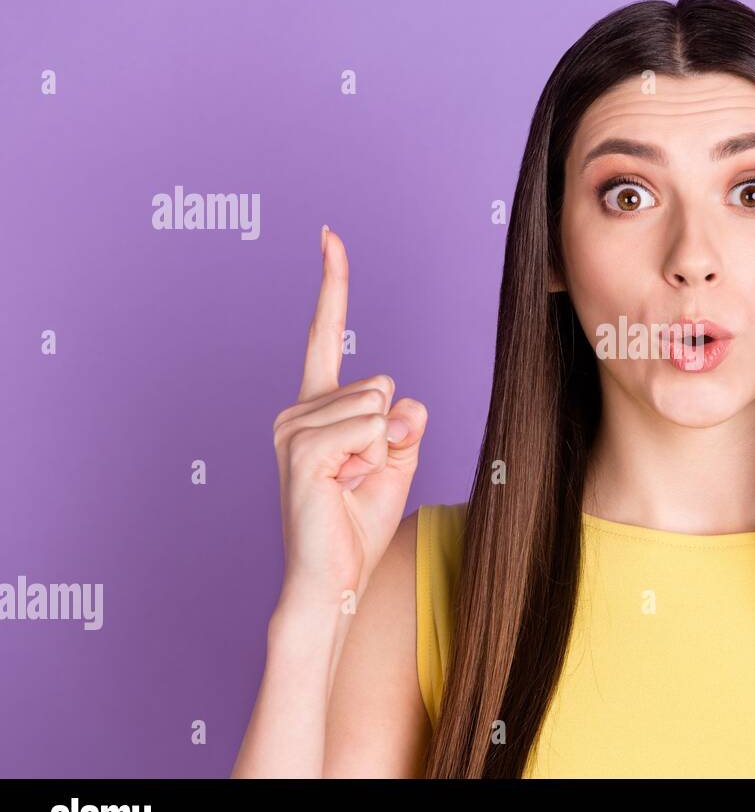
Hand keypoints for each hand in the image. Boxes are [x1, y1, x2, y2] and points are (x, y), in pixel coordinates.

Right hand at [272, 225, 427, 609]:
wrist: (334, 577)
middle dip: (392, 429)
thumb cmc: (360, 520)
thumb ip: (405, 420)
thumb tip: (401, 401)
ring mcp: (292, 429)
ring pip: (380, 405)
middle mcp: (296, 410)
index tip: (329, 234)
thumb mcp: (398, 458)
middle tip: (363, 473)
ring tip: (351, 484)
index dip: (332, 284)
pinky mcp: (301, 452)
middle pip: (383, 382)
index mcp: (317, 407)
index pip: (325, 334)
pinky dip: (373, 459)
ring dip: (383, 449)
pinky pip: (370, 429)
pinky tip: (342, 487)